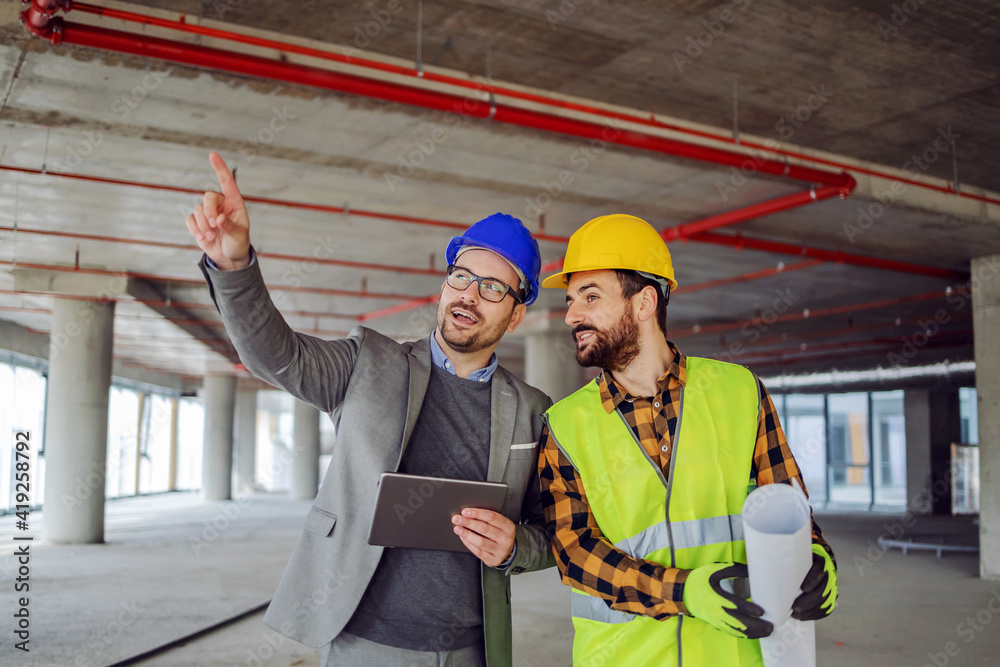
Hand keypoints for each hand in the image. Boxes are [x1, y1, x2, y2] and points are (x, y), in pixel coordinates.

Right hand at [185, 152, 250, 269]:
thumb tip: (219, 219)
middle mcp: (220, 204)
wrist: (229, 257)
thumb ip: (230, 226)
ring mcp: (207, 212)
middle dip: (209, 211)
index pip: (227, 182)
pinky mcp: (197, 222)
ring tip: (212, 237)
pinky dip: (195, 228)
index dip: (220, 167)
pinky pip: (190, 219)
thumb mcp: (239, 236)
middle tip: (214, 226)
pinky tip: (203, 238)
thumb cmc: (238, 243)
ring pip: (198, 209)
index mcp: (234, 203)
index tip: (212, 154)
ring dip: (203, 225)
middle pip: (208, 197)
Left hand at [452, 508, 514, 566]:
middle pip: (484, 529)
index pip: (491, 517)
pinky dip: (469, 544)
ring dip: (467, 534)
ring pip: (481, 542)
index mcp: (508, 526)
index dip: (476, 513)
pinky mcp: (494, 560)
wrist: (508, 551)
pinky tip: (463, 538)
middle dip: (468, 523)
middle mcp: (506, 539)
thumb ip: (487, 518)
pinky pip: (478, 552)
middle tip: (457, 519)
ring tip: (457, 529)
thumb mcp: (500, 524)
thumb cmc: (500, 533)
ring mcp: (500, 550)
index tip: (465, 511)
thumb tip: (468, 513)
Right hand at [682, 562, 772, 638]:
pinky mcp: (716, 624)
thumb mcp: (713, 570)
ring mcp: (717, 620)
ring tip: (766, 632)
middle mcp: (717, 612)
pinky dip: (744, 635)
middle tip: (770, 626)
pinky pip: (732, 633)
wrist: (682, 592)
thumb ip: (732, 570)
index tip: (762, 611)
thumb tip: (750, 569)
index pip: (736, 605)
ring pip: (737, 631)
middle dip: (757, 626)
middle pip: (740, 623)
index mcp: (717, 597)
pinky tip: (753, 635)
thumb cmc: (699, 579)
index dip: (750, 609)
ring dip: (753, 633)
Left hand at [792, 544, 837, 620]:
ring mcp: (831, 587)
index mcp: (819, 559)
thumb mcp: (794, 554)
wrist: (812, 560)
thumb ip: (785, 557)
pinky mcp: (829, 597)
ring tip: (795, 614)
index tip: (803, 588)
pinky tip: (802, 617)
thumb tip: (764, 562)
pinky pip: (825, 609)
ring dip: (810, 610)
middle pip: (823, 589)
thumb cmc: (797, 557)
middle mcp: (828, 574)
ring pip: (825, 601)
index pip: (819, 569)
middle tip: (794, 607)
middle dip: (809, 600)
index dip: (813, 579)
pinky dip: (814, 615)